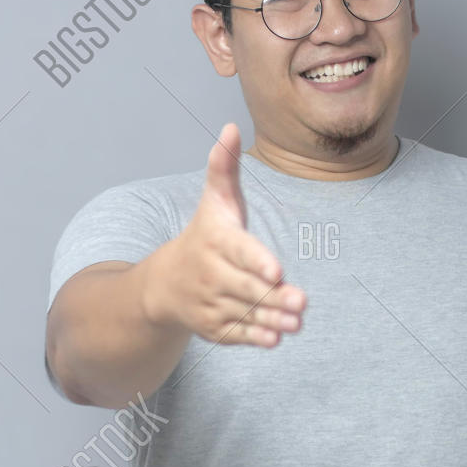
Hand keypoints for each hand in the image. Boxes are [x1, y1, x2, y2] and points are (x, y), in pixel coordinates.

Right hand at [151, 122, 305, 345]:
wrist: (164, 284)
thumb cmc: (203, 236)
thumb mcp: (214, 202)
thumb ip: (224, 167)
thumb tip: (231, 127)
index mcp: (216, 242)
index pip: (240, 251)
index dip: (257, 261)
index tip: (277, 271)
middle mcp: (212, 274)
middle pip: (247, 287)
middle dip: (274, 296)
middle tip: (302, 302)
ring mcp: (211, 303)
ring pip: (246, 312)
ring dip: (272, 319)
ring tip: (296, 322)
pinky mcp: (214, 327)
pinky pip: (236, 334)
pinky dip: (254, 337)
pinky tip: (275, 339)